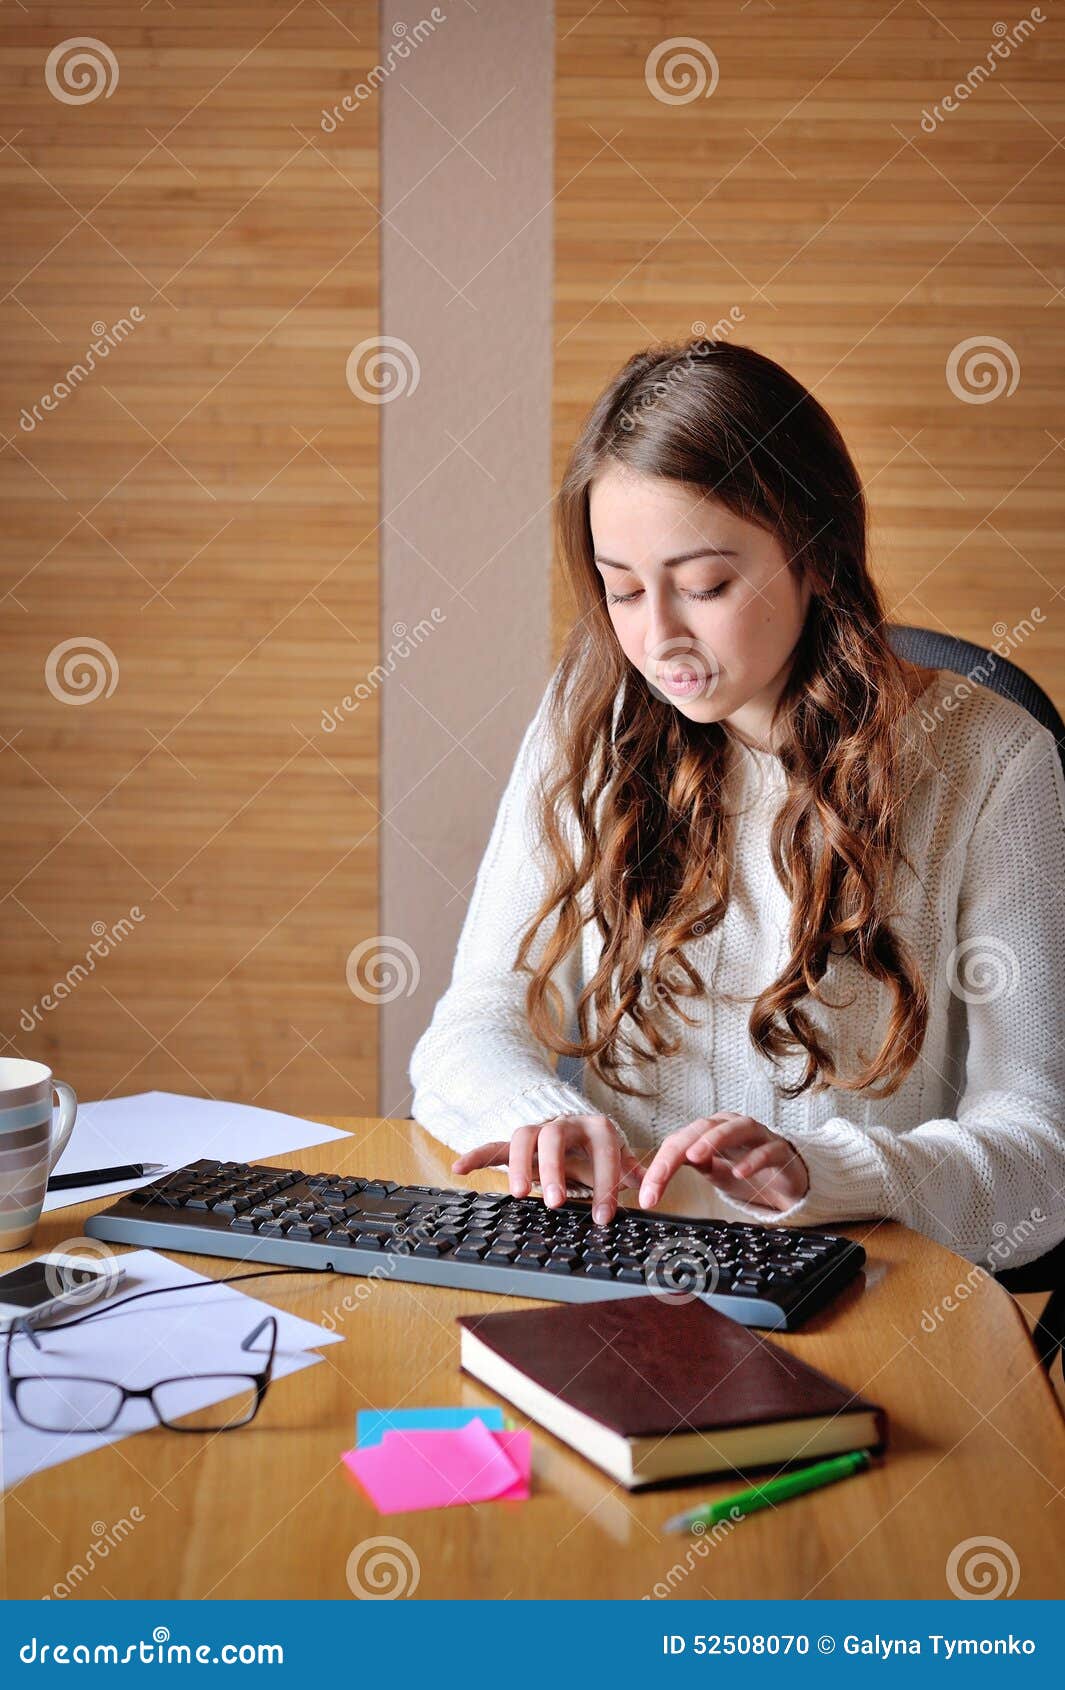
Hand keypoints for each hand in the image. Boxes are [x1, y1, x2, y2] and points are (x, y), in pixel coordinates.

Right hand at [450, 1114, 647, 1224]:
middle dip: (554, 1169)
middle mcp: (564, 1124)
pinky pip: (493, 1145)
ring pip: (523, 1138)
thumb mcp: (620, 1160)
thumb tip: (650, 1187)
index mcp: (596, 1127)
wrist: (576, 1128)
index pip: (603, 1149)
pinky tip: (459, 1168)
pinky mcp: (515, 1143)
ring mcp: (537, 1132)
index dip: (604, 1181)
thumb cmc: (599, 1151)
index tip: (603, 1216)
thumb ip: (633, 1172)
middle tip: (555, 1202)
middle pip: (554, 1137)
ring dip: (519, 1165)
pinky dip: (476, 1155)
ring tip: (518, 1194)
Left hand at [637, 1113, 809, 1213]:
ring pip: (734, 1128)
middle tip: (659, 1178)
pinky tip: (739, 1171)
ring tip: (695, 1157)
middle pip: (700, 1129)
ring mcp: (757, 1136)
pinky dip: (752, 1159)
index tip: (647, 1195)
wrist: (788, 1178)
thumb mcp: (714, 1170)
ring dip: (713, 1140)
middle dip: (676, 1153)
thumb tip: (658, 1171)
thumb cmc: (747, 1170)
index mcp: (711, 1131)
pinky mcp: (781, 1150)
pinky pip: (767, 1150)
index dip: (659, 1166)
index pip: (679, 1141)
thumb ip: (692, 1164)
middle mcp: (731, 1126)